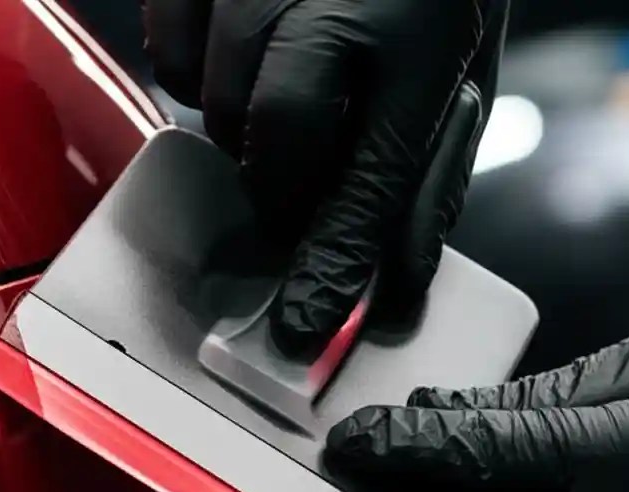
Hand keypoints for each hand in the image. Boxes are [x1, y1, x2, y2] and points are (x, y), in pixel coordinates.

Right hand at [143, 0, 508, 353]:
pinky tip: (237, 40)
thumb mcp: (460, 58)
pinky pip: (169, 52)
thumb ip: (428, 162)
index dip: (333, 260)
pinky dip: (195, 69)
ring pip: (213, 99)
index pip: (370, 175)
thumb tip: (397, 275)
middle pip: (273, 137)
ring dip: (237, 120)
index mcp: (424, 28)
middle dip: (277, 179)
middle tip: (290, 174)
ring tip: (277, 81)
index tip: (304, 324)